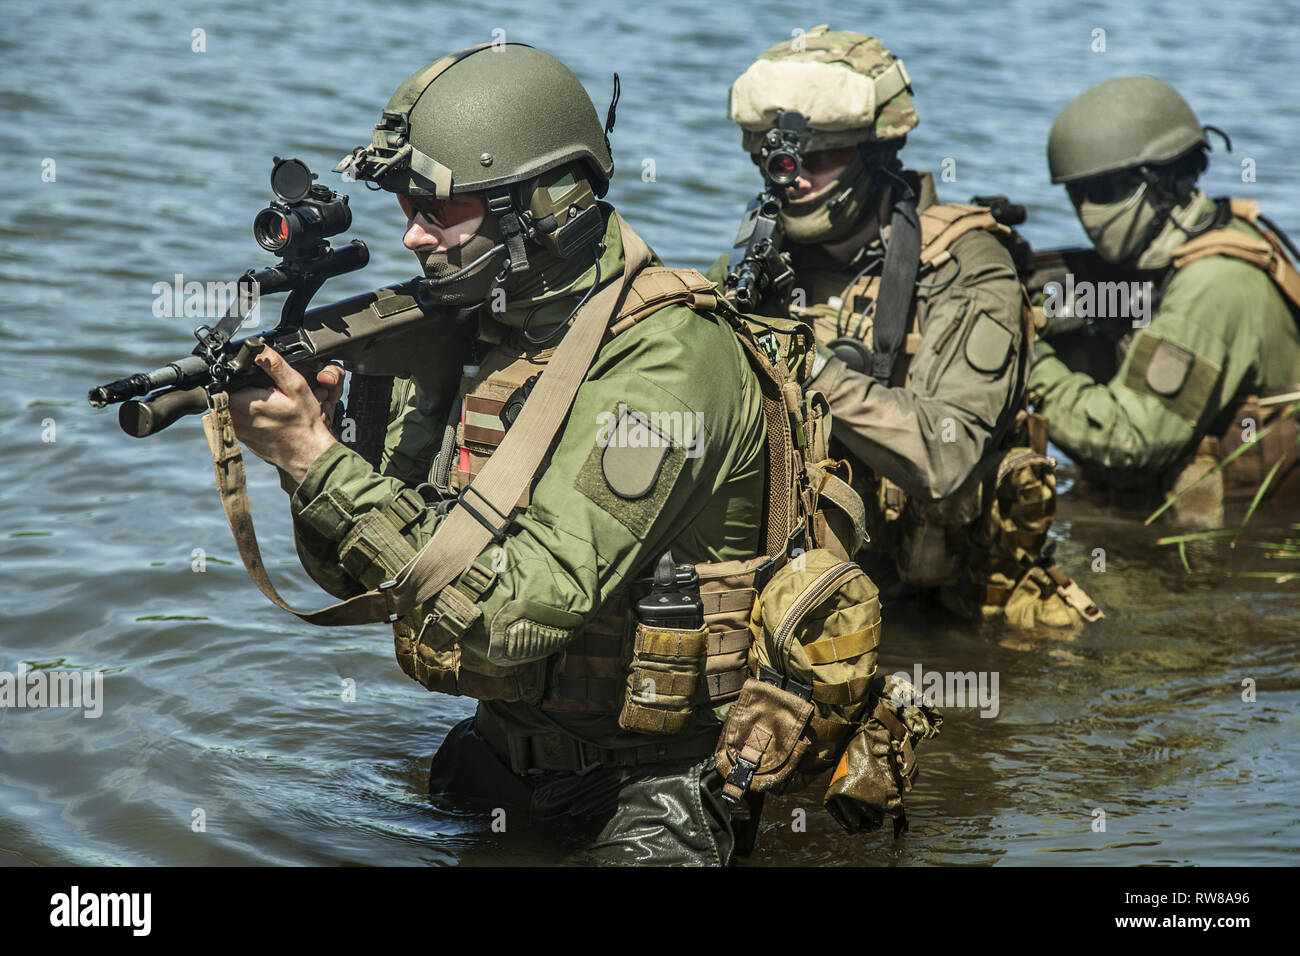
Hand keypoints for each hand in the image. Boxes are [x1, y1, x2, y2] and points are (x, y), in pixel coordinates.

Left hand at [228, 348, 343, 484]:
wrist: (308, 456)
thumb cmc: (304, 424)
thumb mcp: (296, 387)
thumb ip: (275, 364)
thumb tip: (258, 348)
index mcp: (242, 402)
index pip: (225, 379)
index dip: (239, 374)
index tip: (256, 379)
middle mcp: (234, 418)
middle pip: (228, 391)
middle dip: (244, 387)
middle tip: (267, 392)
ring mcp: (236, 431)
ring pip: (232, 406)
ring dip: (246, 401)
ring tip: (269, 404)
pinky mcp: (241, 439)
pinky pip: (237, 419)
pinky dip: (250, 415)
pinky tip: (268, 417)